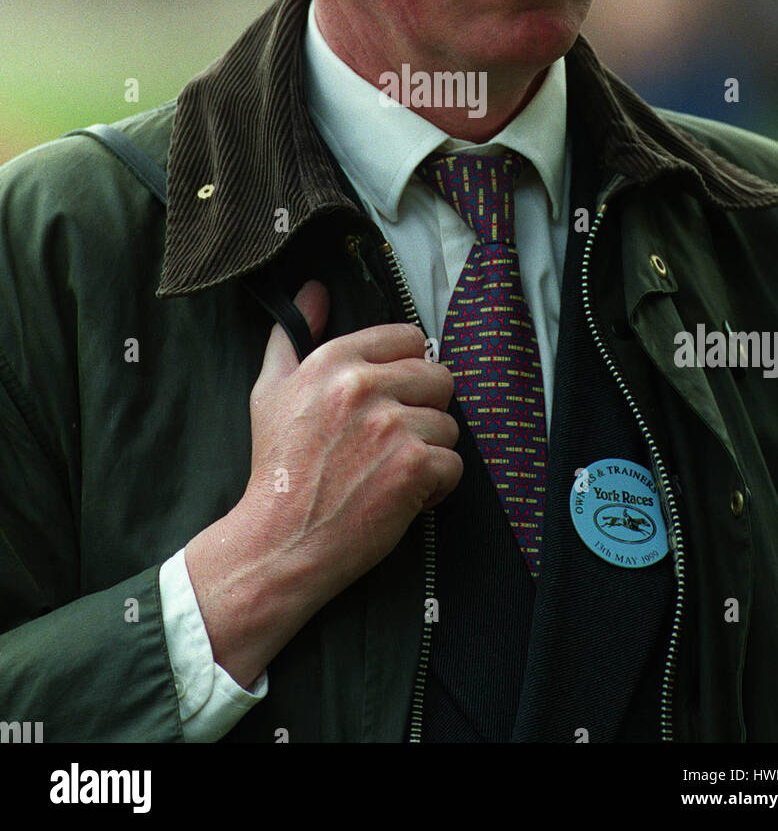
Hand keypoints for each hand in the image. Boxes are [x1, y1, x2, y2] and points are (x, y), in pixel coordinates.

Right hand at [243, 280, 461, 599]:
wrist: (279, 541)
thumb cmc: (277, 469)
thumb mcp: (271, 390)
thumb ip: (293, 334)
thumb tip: (314, 288)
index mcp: (334, 361)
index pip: (408, 338)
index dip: (407, 370)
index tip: (392, 398)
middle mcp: (363, 386)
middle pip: (439, 377)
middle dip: (423, 411)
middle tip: (393, 441)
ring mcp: (391, 425)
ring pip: (448, 424)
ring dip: (428, 452)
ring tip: (391, 471)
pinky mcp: (412, 466)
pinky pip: (453, 464)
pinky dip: (435, 487)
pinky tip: (402, 496)